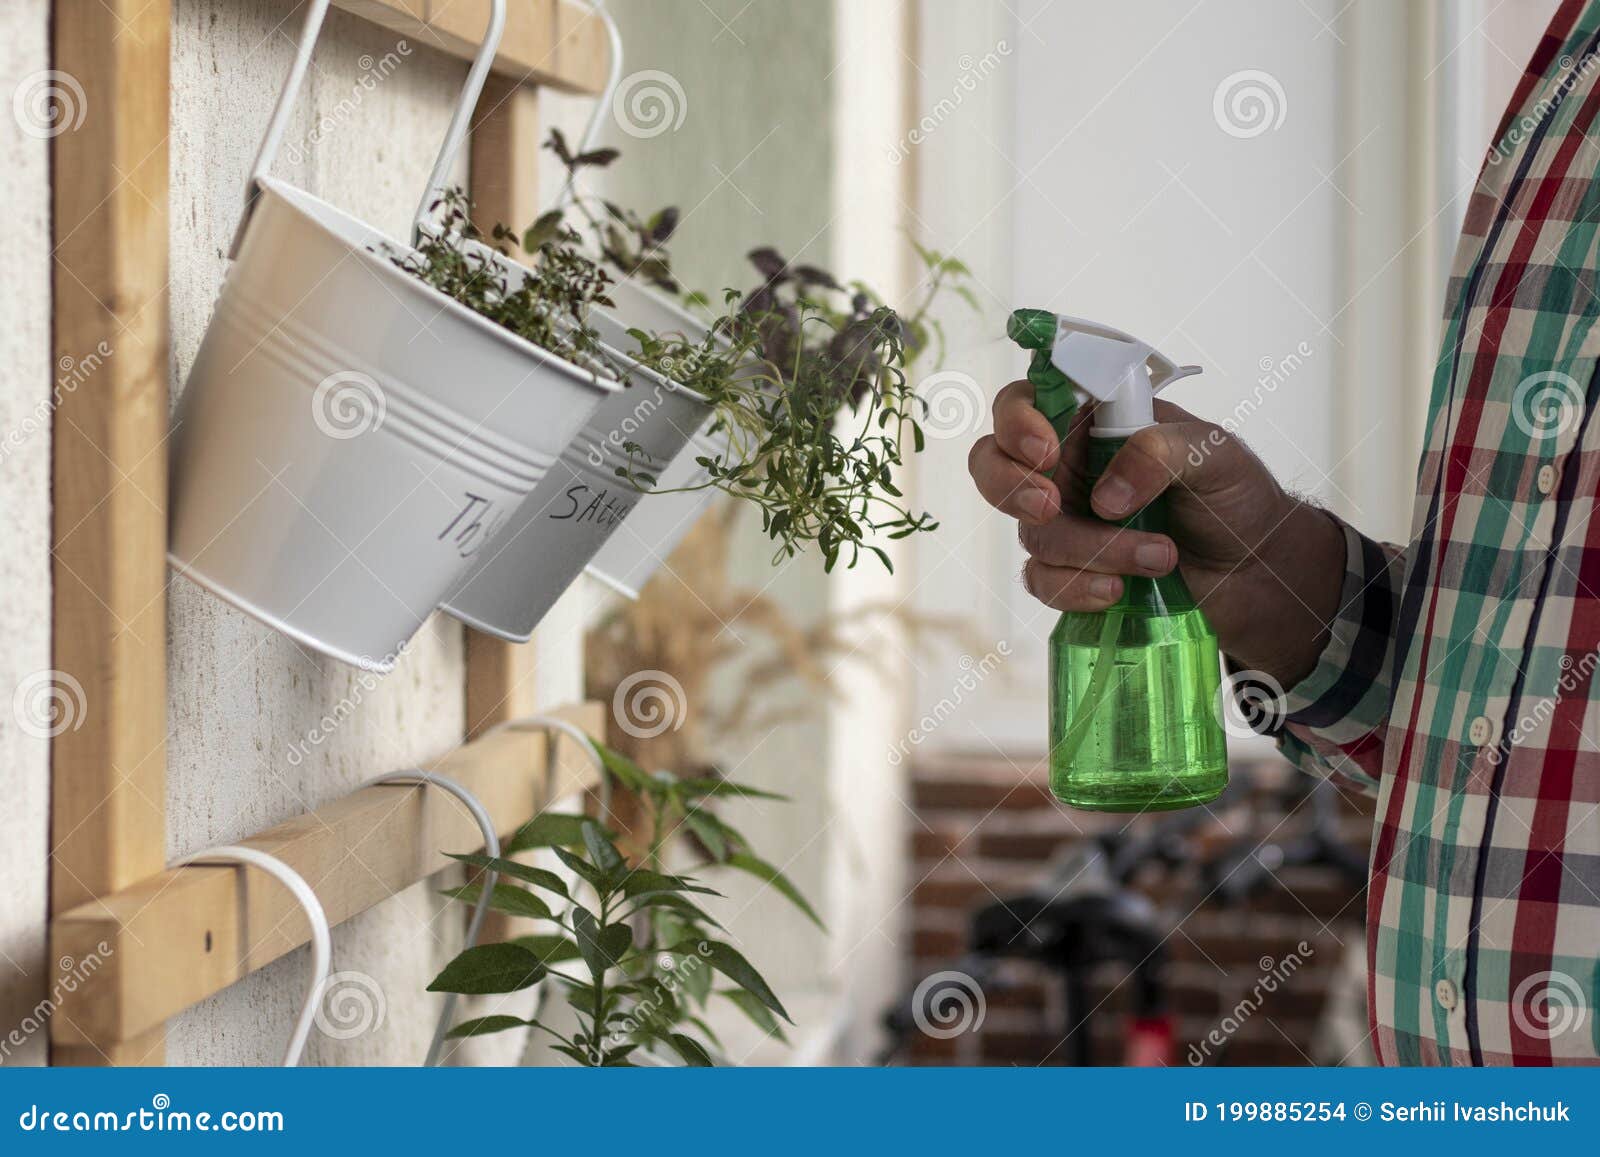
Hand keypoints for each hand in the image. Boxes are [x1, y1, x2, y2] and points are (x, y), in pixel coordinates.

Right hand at [966, 380, 1344, 685]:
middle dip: (1010, 486)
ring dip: (1088, 549)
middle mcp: (1067, 466)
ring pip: (1029, 532)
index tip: (1047, 451)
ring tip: (1158, 557)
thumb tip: (1105, 498)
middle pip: (992, 462)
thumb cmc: (1236, 496)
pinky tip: (1120, 590)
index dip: (1018, 421)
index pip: (1026, 400)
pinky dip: (1077, 588)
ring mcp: (1064, 521)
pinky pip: (1043, 580)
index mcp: (1093, 420)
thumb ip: (1160, 453)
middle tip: (1050, 505)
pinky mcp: (1072, 572)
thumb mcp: (1214, 454)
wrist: (1258, 571)